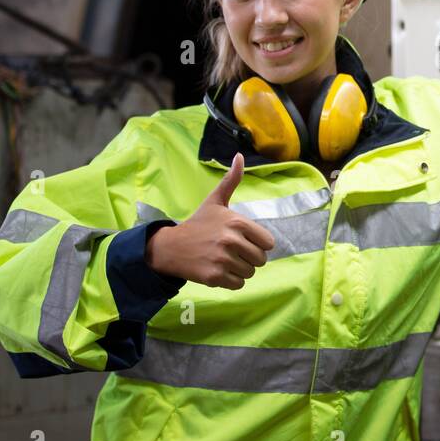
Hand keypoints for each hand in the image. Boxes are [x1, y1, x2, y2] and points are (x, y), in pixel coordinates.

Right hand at [146, 153, 277, 289]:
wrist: (171, 246)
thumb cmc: (198, 223)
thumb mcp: (215, 201)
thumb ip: (231, 180)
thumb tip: (239, 156)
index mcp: (237, 222)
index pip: (268, 243)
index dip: (257, 243)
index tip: (243, 240)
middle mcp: (231, 241)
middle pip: (261, 259)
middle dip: (249, 258)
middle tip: (232, 251)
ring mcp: (222, 260)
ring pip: (250, 273)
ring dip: (240, 269)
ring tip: (224, 259)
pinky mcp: (215, 277)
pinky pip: (239, 284)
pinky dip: (231, 281)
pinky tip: (219, 270)